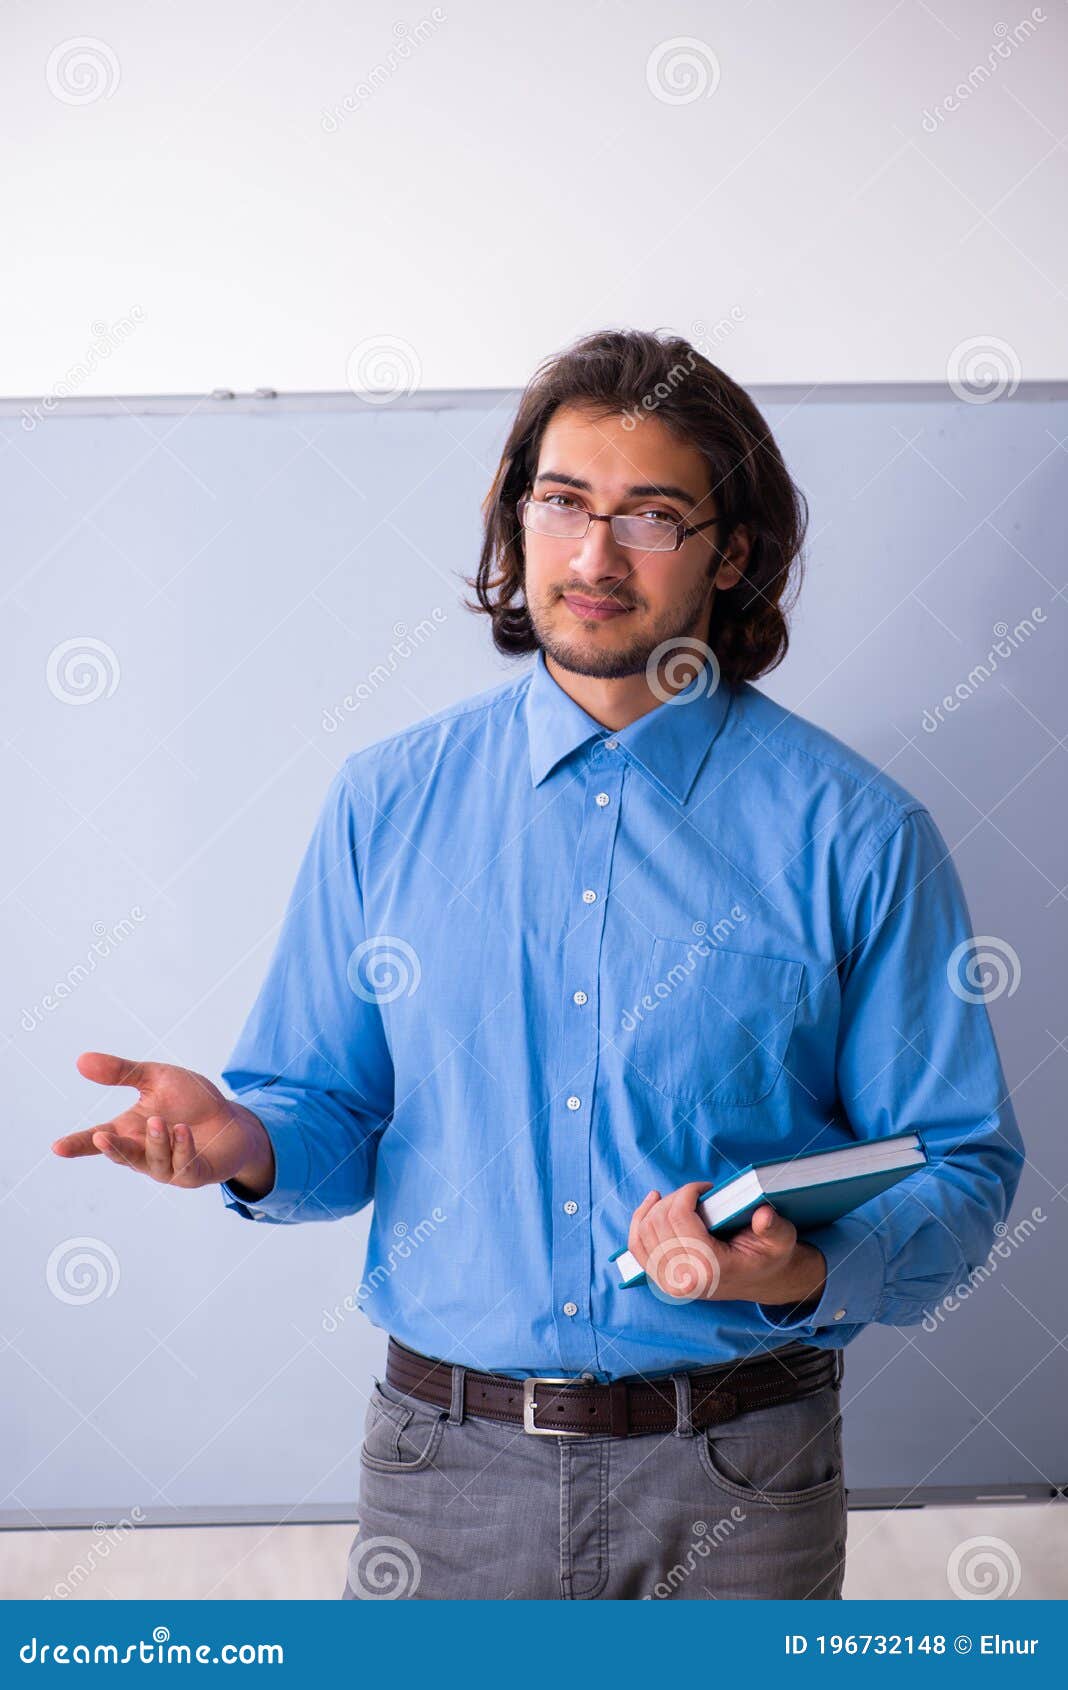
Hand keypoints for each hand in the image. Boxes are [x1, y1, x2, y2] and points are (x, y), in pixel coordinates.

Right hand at [52, 1051, 274, 1195]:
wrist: (232, 1119)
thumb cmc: (191, 1101)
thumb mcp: (157, 1078)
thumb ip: (122, 1072)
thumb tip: (82, 1060)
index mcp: (130, 1131)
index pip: (98, 1139)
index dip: (78, 1145)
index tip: (57, 1147)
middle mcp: (145, 1153)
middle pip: (122, 1156)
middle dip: (112, 1148)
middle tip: (102, 1137)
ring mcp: (168, 1167)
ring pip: (153, 1162)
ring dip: (155, 1142)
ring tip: (160, 1121)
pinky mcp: (194, 1173)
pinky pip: (183, 1167)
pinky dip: (181, 1149)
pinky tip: (183, 1130)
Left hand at [627, 1180, 826, 1305]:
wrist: (761, 1280)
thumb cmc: (768, 1255)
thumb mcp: (780, 1239)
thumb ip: (773, 1227)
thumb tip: (762, 1215)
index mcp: (710, 1270)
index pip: (679, 1216)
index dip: (688, 1192)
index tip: (705, 1188)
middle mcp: (683, 1280)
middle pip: (659, 1219)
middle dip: (676, 1197)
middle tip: (697, 1194)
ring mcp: (668, 1283)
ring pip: (645, 1228)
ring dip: (659, 1206)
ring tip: (680, 1199)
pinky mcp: (660, 1279)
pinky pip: (636, 1244)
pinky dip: (640, 1220)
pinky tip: (653, 1203)